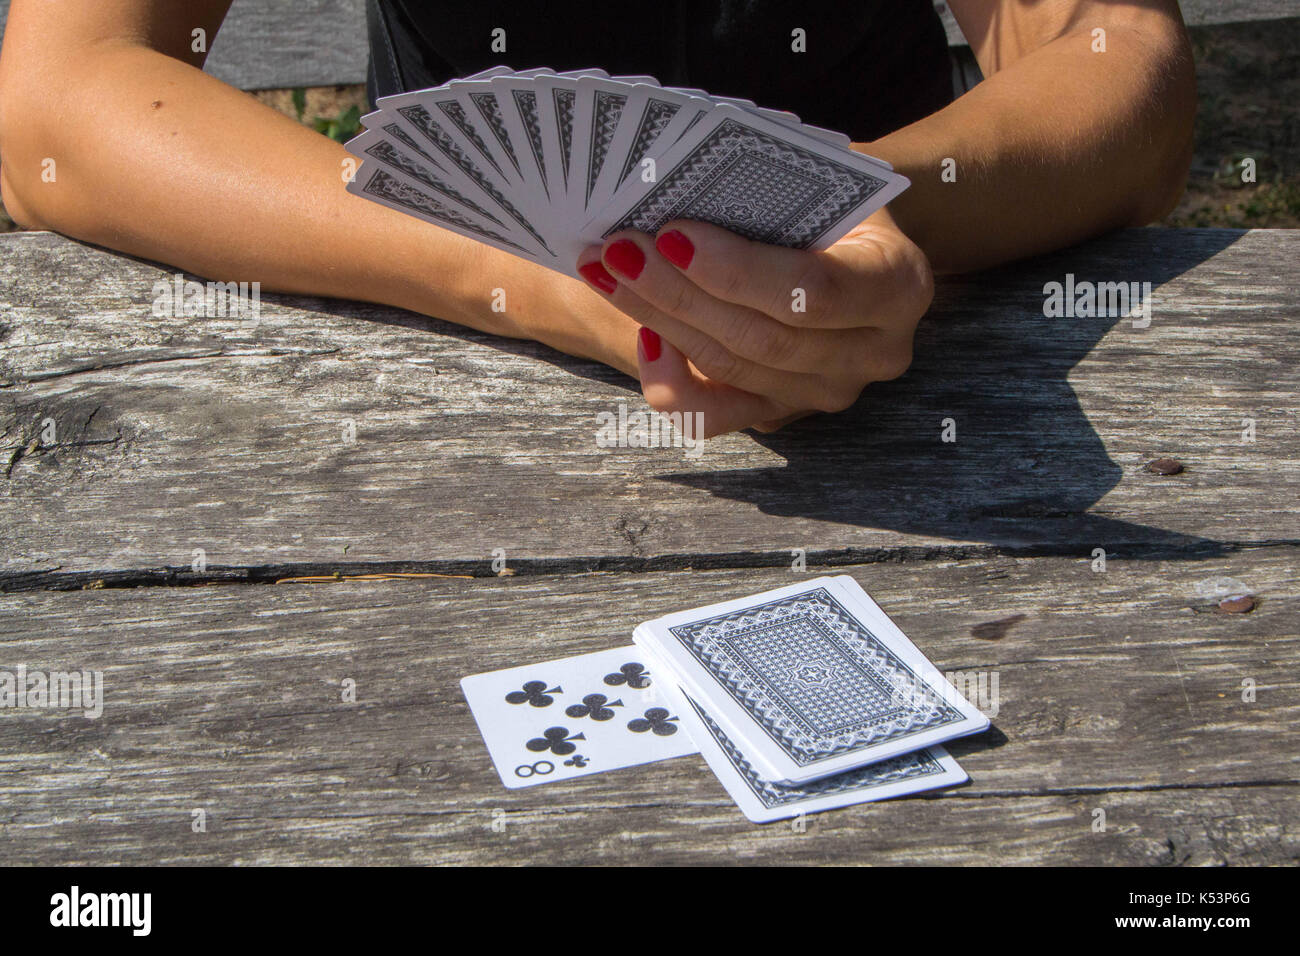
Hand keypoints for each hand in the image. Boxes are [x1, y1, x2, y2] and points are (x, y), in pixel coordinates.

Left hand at [575, 212, 932, 436]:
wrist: (845, 243)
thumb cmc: (828, 200)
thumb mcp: (822, 181)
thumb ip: (771, 187)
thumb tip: (679, 184)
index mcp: (898, 286)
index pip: (816, 291)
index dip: (739, 269)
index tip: (674, 234)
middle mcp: (872, 352)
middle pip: (764, 336)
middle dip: (680, 291)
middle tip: (618, 248)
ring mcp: (825, 391)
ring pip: (731, 367)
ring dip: (660, 318)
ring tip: (609, 271)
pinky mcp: (779, 414)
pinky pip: (713, 416)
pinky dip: (670, 381)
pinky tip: (644, 333)